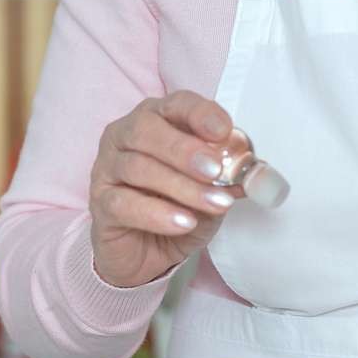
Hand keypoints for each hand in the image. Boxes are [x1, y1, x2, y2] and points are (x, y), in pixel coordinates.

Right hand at [89, 90, 246, 288]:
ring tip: (215, 205)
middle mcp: (124, 136)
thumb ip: (231, 177)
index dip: (199, 113)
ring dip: (181, 187)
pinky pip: (123, 203)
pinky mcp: (100, 204)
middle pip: (147, 130)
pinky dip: (157, 213)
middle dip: (184, 149)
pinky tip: (184, 222)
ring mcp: (107, 169)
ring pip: (138, 167)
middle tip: (214, 170)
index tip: (224, 131)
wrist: (146, 253)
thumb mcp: (212, 190)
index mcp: (156, 120)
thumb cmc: (179, 208)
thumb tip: (258, 173)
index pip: (175, 104)